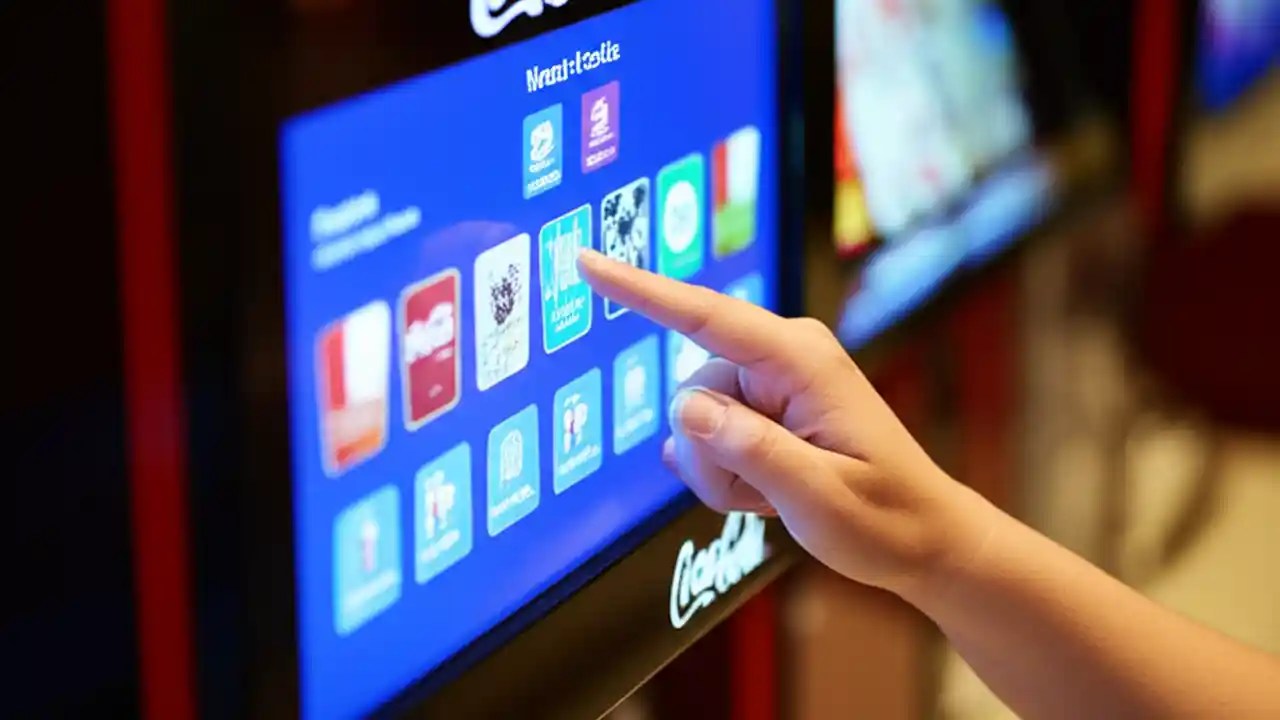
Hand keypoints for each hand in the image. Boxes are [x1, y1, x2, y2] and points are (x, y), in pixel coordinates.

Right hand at [577, 249, 995, 598]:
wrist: (920, 538)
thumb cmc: (884, 517)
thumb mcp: (819, 495)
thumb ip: (752, 449)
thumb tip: (690, 409)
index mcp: (800, 360)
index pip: (704, 315)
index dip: (638, 289)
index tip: (585, 261)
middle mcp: (783, 357)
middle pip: (693, 391)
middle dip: (712, 456)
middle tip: (764, 492)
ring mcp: (771, 380)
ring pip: (695, 421)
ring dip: (721, 472)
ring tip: (774, 494)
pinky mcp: (763, 405)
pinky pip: (708, 433)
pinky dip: (727, 473)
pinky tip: (766, 489)